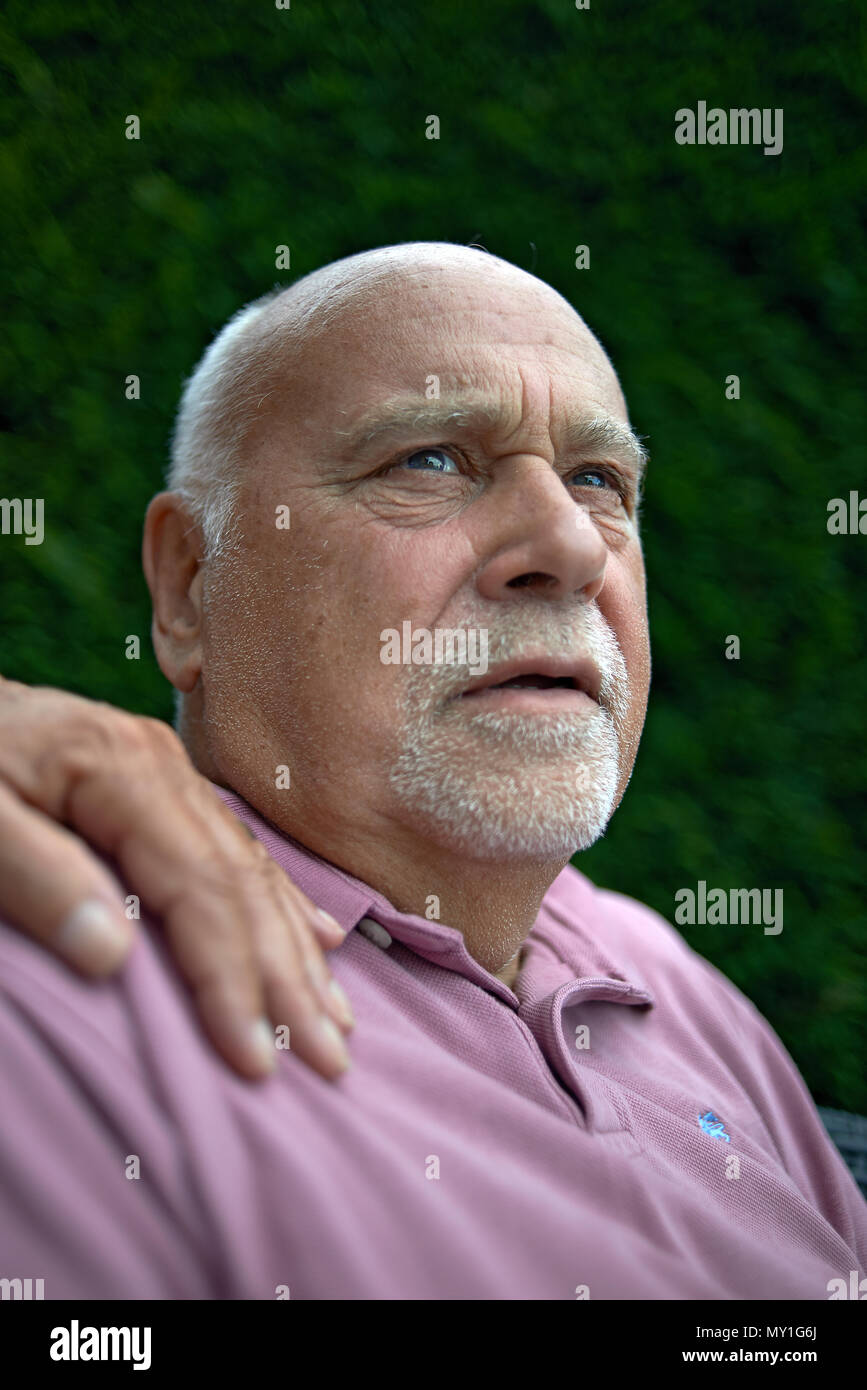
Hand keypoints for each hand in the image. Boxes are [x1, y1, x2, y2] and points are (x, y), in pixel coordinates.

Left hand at [0, 676, 353, 1080]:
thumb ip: (35, 875)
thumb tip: (111, 956)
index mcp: (124, 771)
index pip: (200, 890)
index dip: (231, 978)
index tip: (255, 1060)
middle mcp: (164, 772)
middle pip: (242, 886)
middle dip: (286, 979)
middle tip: (327, 1062)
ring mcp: (168, 777)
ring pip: (252, 873)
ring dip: (294, 952)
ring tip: (334, 1021)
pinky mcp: (160, 789)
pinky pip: (238, 853)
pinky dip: (281, 905)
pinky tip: (316, 939)